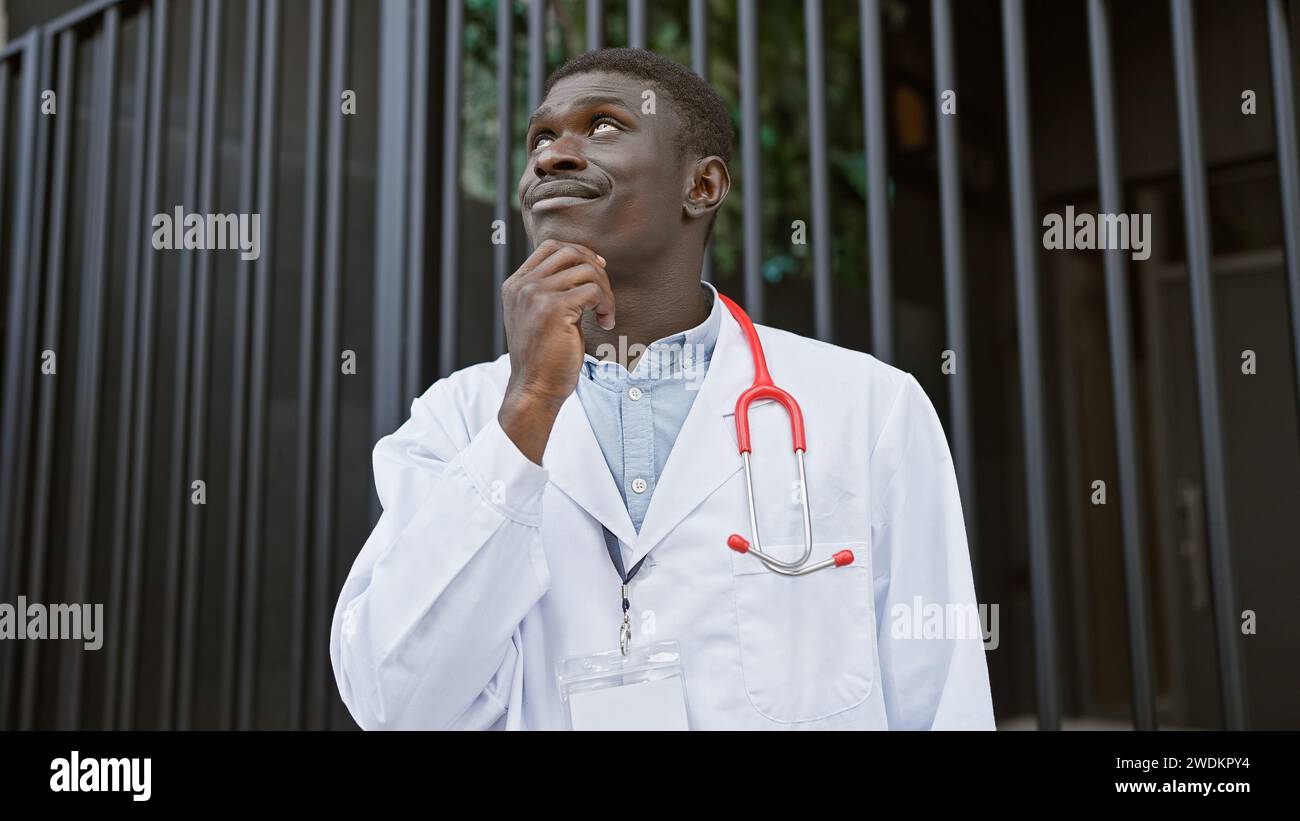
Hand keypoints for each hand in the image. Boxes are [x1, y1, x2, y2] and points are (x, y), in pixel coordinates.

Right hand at [497, 239, 614, 463]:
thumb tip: (589, 261)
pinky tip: (605, 323)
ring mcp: (535, 294)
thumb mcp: (541, 314)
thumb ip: (553, 288)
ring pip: (586, 270)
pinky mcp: (554, 308)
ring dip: (605, 291)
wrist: (535, 388)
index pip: (551, 247)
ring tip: (604, 313)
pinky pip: (593, 291)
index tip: (597, 271)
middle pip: (571, 253)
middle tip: (604, 296)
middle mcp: (522, 285)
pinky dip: (606, 305)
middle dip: (596, 270)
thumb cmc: (545, 356)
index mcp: (516, 284)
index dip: (580, 253)